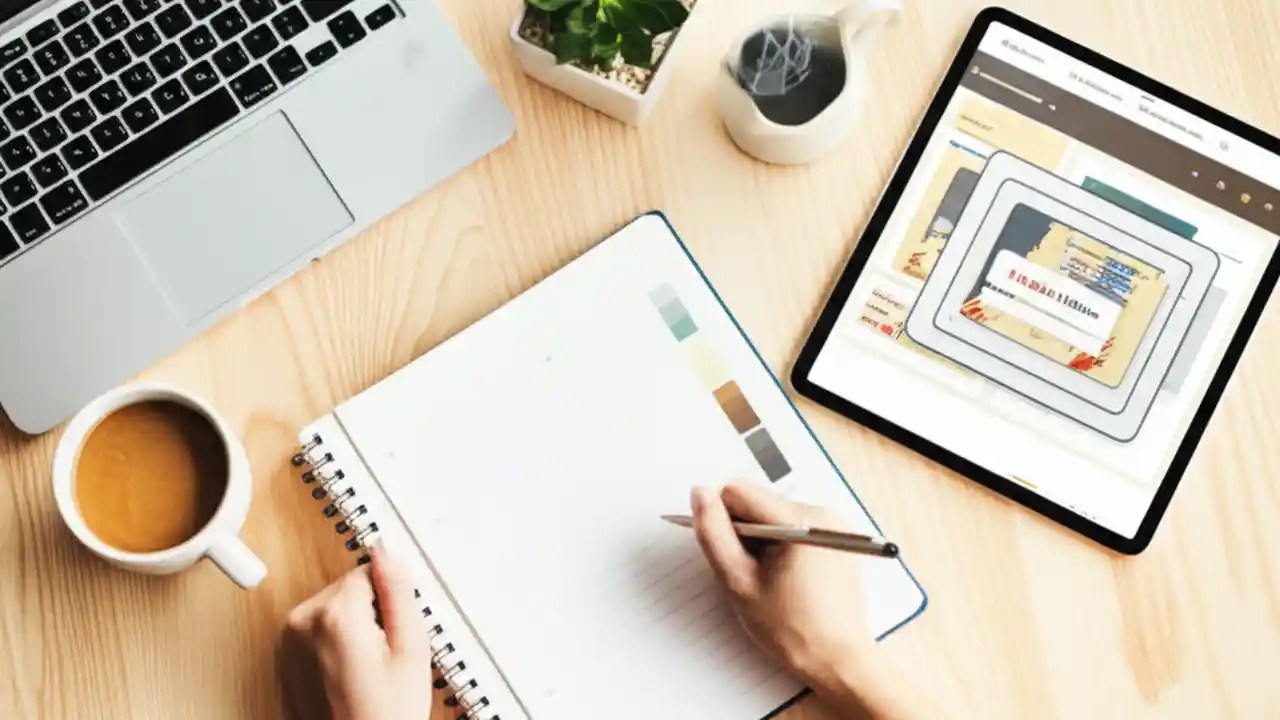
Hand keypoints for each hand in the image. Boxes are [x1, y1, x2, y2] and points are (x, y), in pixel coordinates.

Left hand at [283, 543, 431, 719]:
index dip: (392, 598)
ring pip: (334, 609)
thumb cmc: (387, 714)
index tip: (397, 628)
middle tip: (386, 653)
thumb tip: (386, 548)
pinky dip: (335, 644)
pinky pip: (318, 632)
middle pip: (348, 588)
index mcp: (336, 614)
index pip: (369, 569)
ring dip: (354, 627)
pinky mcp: (285, 658)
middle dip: (372, 611)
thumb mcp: (411, 647)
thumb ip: (398, 589)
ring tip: (368, 667)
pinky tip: (350, 673)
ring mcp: (289, 642)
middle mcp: (303, 622)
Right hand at [691, 485, 939, 719]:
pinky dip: (781, 547)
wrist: (839, 661)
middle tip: (754, 575)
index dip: (723, 523)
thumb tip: (699, 495)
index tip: (733, 557)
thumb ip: (714, 534)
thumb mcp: (739, 583)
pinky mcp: (836, 537)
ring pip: (773, 516)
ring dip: (763, 543)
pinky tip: (787, 579)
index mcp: (800, 520)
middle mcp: (822, 513)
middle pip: (758, 503)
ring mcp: (833, 524)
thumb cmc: (794, 630)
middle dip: (745, 535)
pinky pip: (793, 527)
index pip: (738, 492)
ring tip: (773, 581)